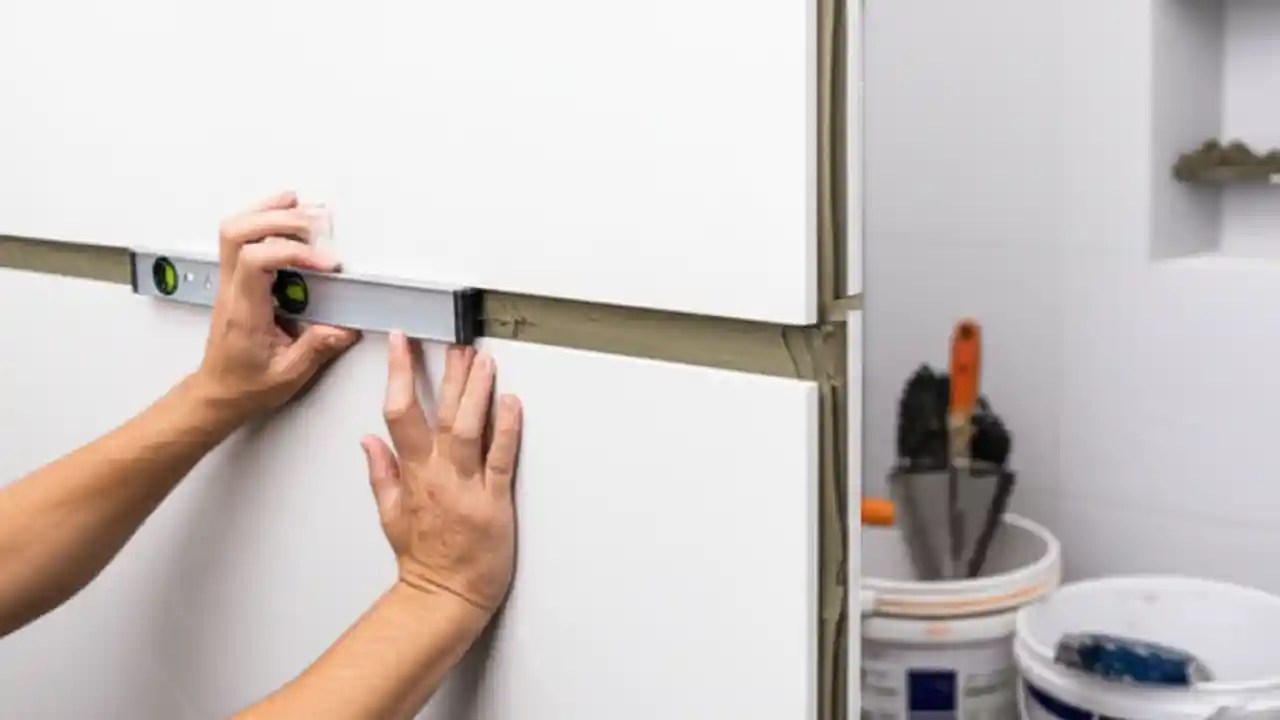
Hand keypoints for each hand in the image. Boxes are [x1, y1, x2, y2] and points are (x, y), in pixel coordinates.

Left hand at [193, 191, 359, 421]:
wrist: (218, 392)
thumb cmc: (245, 385)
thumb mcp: (288, 375)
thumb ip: (317, 347)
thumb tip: (343, 327)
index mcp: (244, 311)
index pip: (256, 260)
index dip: (293, 251)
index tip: (325, 264)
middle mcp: (231, 290)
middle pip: (239, 232)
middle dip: (280, 219)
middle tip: (317, 225)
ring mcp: (230, 282)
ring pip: (234, 229)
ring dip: (266, 211)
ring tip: (299, 205)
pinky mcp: (236, 280)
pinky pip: (239, 238)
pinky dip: (261, 219)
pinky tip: (283, 215)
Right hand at [360, 332, 522, 615]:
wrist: (446, 596)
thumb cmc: (423, 559)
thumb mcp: (390, 515)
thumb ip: (381, 473)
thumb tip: (367, 440)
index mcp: (412, 475)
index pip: (398, 412)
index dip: (398, 373)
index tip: (401, 343)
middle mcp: (438, 475)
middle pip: (440, 413)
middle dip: (448, 373)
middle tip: (455, 341)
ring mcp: (467, 487)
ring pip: (469, 429)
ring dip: (477, 391)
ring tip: (483, 360)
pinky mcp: (495, 501)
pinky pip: (501, 459)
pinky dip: (506, 429)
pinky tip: (511, 402)